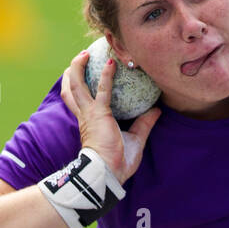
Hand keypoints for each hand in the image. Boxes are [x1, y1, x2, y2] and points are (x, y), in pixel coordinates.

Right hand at [60, 50, 160, 185]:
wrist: (108, 173)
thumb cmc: (118, 163)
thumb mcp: (135, 140)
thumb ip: (144, 123)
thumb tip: (157, 110)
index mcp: (89, 122)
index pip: (78, 101)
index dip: (77, 86)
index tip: (84, 74)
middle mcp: (85, 116)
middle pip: (70, 90)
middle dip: (72, 72)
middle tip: (80, 58)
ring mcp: (89, 113)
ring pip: (76, 85)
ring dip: (78, 67)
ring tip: (85, 54)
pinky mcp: (98, 113)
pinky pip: (102, 89)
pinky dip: (106, 75)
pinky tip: (112, 63)